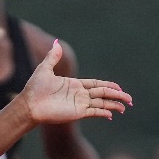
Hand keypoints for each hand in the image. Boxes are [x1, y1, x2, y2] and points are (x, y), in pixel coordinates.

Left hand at [16, 41, 130, 124]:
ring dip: (113, 105)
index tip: (119, 88)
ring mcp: (79, 104)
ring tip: (125, 107)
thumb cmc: (34, 88)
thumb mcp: (44, 69)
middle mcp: (79, 95)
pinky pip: (93, 112)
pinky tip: (111, 114)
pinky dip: (103, 112)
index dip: (108, 86)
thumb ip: (52, 57)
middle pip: (102, 94)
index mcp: (74, 84)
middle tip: (129, 99)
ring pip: (101, 103)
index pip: (96, 85)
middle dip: (116, 95)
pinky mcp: (77, 113)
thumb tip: (56, 43)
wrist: (29, 105)